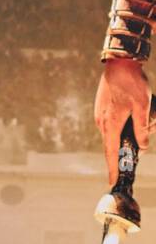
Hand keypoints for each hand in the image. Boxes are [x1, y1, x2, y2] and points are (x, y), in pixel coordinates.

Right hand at [94, 58, 151, 185]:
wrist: (119, 63)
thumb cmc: (132, 84)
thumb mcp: (143, 107)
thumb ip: (141, 129)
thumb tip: (142, 147)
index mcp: (111, 123)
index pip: (110, 152)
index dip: (112, 168)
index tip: (112, 181)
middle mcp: (102, 121)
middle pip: (112, 144)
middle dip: (124, 150)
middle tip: (136, 151)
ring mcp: (100, 114)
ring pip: (113, 132)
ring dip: (125, 134)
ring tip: (141, 120)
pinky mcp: (102, 107)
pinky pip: (111, 123)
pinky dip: (121, 125)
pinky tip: (132, 115)